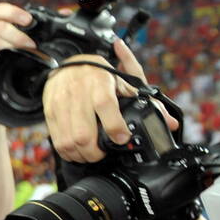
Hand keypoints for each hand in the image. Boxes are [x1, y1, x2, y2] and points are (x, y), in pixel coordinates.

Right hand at [0, 2, 36, 83]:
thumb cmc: (15, 56)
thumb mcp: (28, 39)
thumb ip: (43, 26)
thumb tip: (66, 12)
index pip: (0, 10)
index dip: (14, 13)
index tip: (29, 20)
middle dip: (17, 36)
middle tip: (31, 45)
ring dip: (8, 47)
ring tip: (21, 54)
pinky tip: (2, 61)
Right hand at [43, 39, 178, 162]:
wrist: (66, 64)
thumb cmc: (97, 74)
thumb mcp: (123, 81)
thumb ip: (146, 101)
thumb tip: (170, 123)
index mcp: (100, 81)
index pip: (105, 105)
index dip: (114, 126)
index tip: (122, 137)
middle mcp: (78, 92)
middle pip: (83, 134)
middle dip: (95, 152)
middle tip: (103, 152)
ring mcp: (61, 104)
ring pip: (69, 142)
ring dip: (82, 155)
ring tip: (90, 154)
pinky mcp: (49, 112)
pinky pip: (57, 141)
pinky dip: (68, 152)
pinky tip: (77, 151)